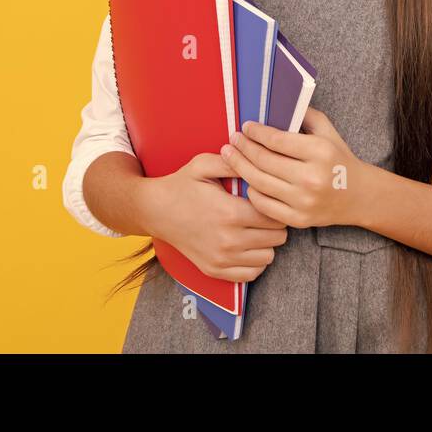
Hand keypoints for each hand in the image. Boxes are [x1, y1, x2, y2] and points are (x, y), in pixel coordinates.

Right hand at [145, 152, 288, 283]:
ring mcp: (221, 259)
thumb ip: (233, 162)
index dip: (276, 205)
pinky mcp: (214, 270)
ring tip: (256, 228)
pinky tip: (247, 245)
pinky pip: (252, 273)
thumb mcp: (204, 164)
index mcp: (230, 213)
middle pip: (277, 238)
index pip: (275, 216)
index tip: (268, 199)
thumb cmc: (182, 185)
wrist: (154, 211)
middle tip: (264, 212)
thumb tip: (256, 158)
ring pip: (268, 257)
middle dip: (275, 223)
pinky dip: (255, 261)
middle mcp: (228, 240)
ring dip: (267, 243)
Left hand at [220, 107, 367, 229]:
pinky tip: (247, 180)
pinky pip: (264, 205)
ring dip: (240, 167)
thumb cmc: (339, 159)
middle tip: (232, 139)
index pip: (276, 140)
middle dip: (243, 147)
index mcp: (319, 152)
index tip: (246, 127)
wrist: (359, 196)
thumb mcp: (327, 132)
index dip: (256, 133)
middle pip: (263, 161)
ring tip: (230, 155)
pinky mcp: (298, 220)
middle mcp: (311, 177)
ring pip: (259, 182)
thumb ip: (304, 114)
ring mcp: (304, 201)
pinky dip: (252, 191)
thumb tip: (275, 103)